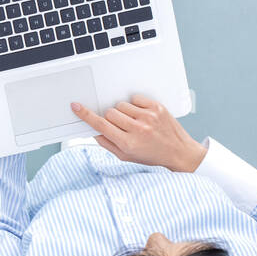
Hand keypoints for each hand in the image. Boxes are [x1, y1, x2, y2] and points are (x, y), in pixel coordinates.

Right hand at [69, 95, 206, 171]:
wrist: (179, 153)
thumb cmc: (152, 156)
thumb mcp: (126, 157)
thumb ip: (107, 144)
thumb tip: (94, 130)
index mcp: (128, 143)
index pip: (100, 125)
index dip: (86, 115)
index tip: (77, 106)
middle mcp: (138, 129)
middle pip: (109, 113)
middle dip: (111, 119)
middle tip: (121, 127)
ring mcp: (148, 117)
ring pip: (121, 105)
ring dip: (123, 112)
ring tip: (134, 122)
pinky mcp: (157, 107)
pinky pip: (135, 98)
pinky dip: (135, 105)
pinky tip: (142, 116)